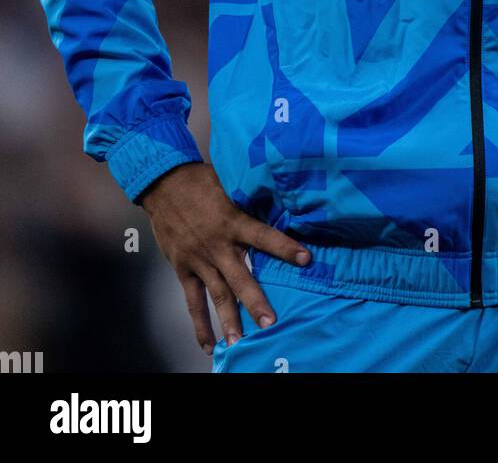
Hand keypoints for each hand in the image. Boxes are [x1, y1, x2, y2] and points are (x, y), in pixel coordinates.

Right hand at [140, 161, 310, 355]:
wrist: (163, 183)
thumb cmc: (201, 180)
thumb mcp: (229, 183)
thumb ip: (249, 199)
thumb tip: (279, 196)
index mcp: (232, 221)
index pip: (263, 236)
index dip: (285, 247)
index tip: (306, 258)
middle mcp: (217, 245)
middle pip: (240, 277)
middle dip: (255, 301)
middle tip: (270, 323)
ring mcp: (199, 259)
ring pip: (217, 294)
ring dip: (229, 319)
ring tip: (240, 342)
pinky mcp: (183, 268)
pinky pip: (192, 301)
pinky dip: (200, 324)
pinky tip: (209, 344)